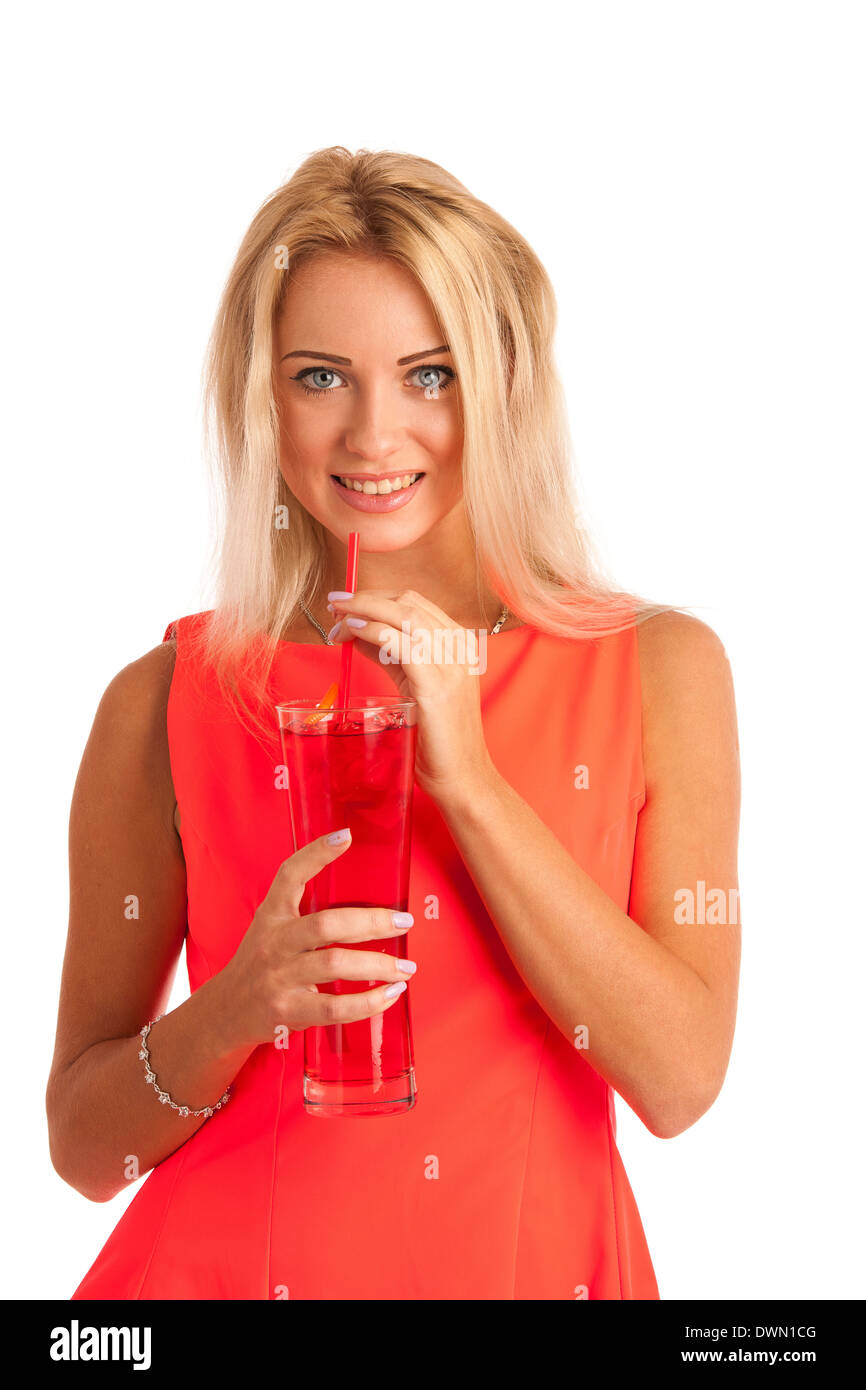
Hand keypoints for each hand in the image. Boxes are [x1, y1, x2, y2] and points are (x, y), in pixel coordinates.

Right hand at [219, 829, 415, 1046]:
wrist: (225, 1011)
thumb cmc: (259, 964)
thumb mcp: (271, 928)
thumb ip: (304, 913)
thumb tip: (366, 905)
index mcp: (272, 916)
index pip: (289, 875)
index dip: (316, 853)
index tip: (346, 836)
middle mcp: (274, 943)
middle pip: (326, 924)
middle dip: (373, 921)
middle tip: (405, 921)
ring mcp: (279, 977)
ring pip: (335, 964)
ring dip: (379, 965)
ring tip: (406, 967)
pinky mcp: (288, 1010)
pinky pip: (335, 1007)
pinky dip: (368, 1002)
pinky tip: (389, 995)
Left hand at [326, 587, 497, 803]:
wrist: (464, 777)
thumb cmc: (439, 739)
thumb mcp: (414, 687)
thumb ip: (392, 658)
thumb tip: (359, 633)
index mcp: (459, 644)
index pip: (415, 602)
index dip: (376, 597)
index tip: (347, 603)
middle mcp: (459, 648)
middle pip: (408, 601)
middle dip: (365, 598)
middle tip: (334, 605)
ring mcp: (451, 665)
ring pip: (404, 614)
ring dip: (363, 610)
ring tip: (337, 618)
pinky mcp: (437, 685)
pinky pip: (401, 644)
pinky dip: (374, 631)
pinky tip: (354, 631)